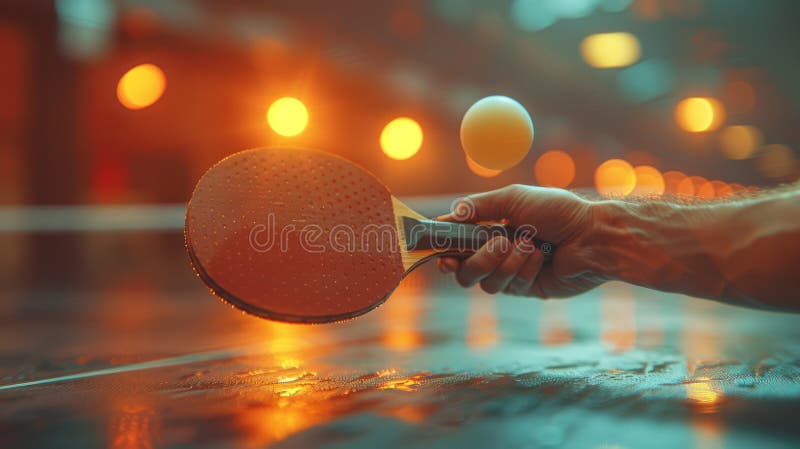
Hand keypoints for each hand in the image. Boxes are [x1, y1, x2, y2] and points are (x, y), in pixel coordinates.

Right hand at [437, 184, 603, 297]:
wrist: (592, 235)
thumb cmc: (557, 211)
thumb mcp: (514, 199)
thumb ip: (478, 207)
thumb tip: (447, 215)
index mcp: (491, 229)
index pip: (457, 246)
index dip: (445, 253)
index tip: (443, 255)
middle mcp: (497, 253)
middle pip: (465, 271)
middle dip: (479, 259)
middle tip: (498, 244)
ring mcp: (511, 273)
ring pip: (486, 282)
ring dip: (507, 261)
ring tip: (531, 245)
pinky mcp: (527, 289)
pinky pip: (510, 286)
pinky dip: (524, 268)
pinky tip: (542, 257)